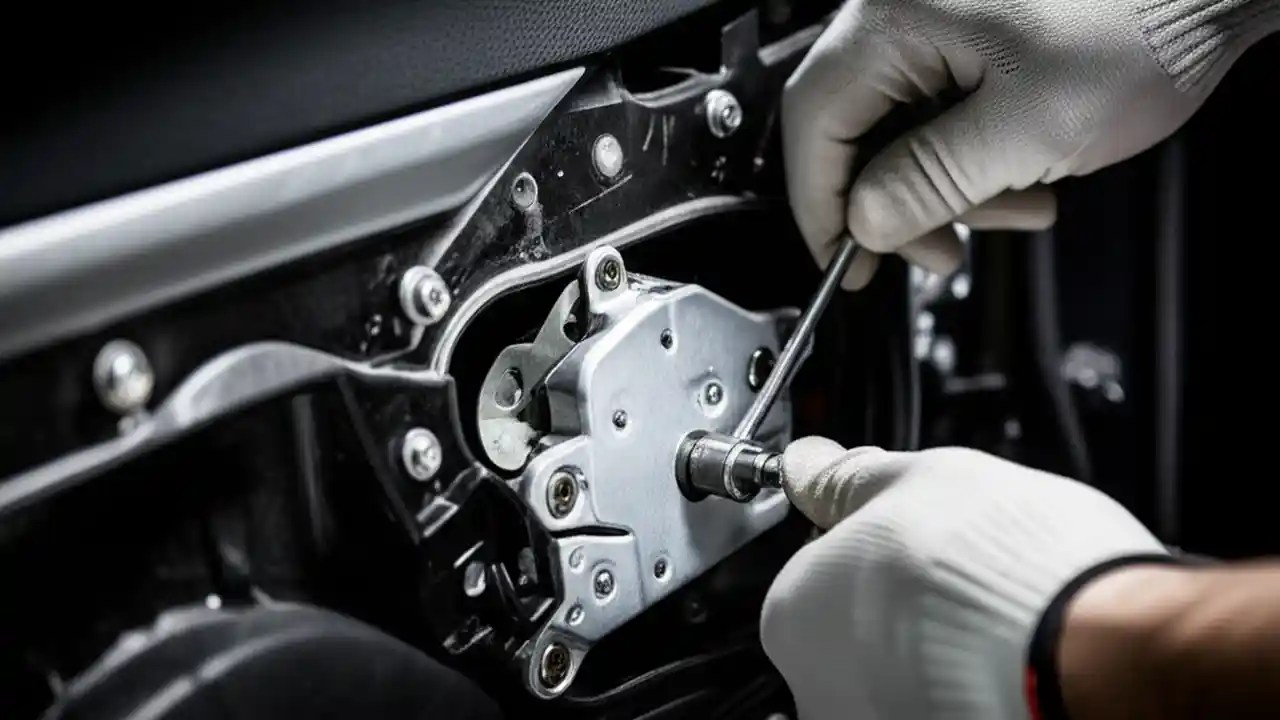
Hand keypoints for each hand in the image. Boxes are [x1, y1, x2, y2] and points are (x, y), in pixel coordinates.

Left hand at [760, 438, 1166, 718]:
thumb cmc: (1004, 571)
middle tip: (961, 577)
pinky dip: (965, 692)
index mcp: (792, 612)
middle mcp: (815, 687)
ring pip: (895, 676)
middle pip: (852, 631)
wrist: (1094, 654)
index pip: (815, 570)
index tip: (914, 536)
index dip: (873, 546)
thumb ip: (845, 479)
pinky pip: (935, 706)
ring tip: (994, 625)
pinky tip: (1004, 666)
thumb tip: (806, 463)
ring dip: (932, 652)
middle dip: (902, 604)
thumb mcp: (914, 482)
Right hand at [784, 0, 1252, 288]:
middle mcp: (904, 13)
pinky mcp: (969, 39)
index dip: (819, 203)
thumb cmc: (1139, 27)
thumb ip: (928, 180)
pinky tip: (1025, 180)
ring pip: (901, 131)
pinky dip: (974, 160)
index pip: (815, 119)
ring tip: (1016, 210)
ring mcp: (937, 25)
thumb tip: (863, 222)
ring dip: (948, 190)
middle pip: (854, 129)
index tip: (843, 262)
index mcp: (896, 19)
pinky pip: (942, 114)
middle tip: (934, 254)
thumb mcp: (1027, 129)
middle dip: (895, 205)